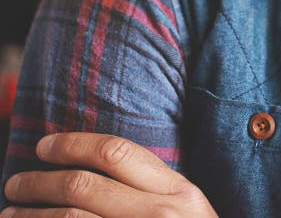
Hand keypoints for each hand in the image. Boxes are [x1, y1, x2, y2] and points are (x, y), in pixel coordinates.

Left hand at [2, 132, 217, 217]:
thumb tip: (97, 171)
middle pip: (83, 186)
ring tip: (11, 215)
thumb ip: (155, 192)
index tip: (45, 146)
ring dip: (31, 217)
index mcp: (179, 192)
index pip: (117, 153)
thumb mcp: (188, 214)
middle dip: (40, 182)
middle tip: (15, 184)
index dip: (74, 145)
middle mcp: (160, 215)